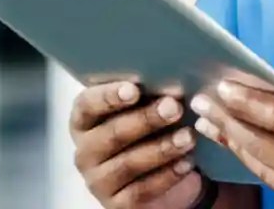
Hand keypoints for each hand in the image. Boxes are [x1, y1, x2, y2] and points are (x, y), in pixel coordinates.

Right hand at [70, 82, 204, 208]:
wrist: (166, 172)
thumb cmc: (153, 129)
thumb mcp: (149, 107)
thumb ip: (151, 93)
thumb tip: (172, 77)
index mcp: (85, 120)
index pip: (87, 105)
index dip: (108, 97)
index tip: (134, 89)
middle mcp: (85, 150)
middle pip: (112, 133)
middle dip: (146, 119)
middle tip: (174, 107)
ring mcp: (98, 180)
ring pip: (128, 163)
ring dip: (161, 148)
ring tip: (188, 136)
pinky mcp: (116, 204)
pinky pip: (142, 190)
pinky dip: (167, 175)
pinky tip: (186, 162)